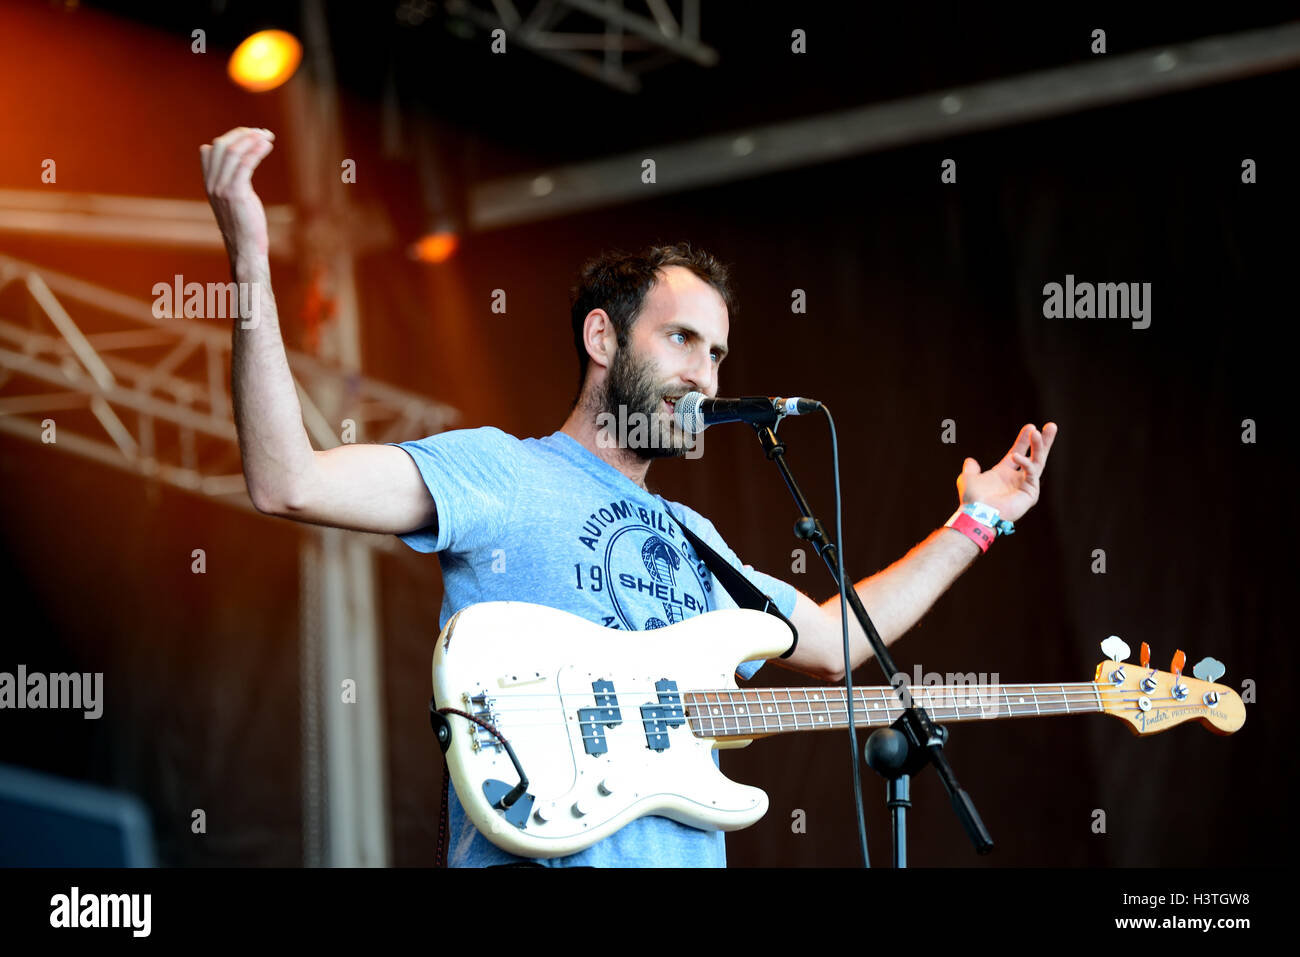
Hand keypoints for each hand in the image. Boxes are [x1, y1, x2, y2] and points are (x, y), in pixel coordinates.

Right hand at [200, 127, 275, 263]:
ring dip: (251, 139)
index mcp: (209, 184)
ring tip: (267, 136)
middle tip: (262, 132)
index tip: (250, 136)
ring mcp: (221, 189)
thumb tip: (242, 164)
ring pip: (232, 152)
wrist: (245, 249)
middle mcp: (212, 184)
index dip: (230, 138)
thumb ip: (233, 182)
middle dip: (242, 134)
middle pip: (221, 145)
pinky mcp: (236, 194)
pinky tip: (267, 145)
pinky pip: (245, 164)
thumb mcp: (235, 201)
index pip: (210, 151)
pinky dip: (256, 150)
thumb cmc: (245, 227)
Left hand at [956, 422, 1057, 523]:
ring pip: (1038, 462)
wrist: (976, 513)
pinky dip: (1026, 464)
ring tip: (1036, 433)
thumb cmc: (972, 499)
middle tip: (1051, 426)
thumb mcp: (968, 478)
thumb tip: (969, 460)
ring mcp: (1026, 486)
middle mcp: (1018, 478)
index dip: (1024, 440)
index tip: (1030, 426)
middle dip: (1044, 442)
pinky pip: (1032, 474)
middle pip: (1036, 456)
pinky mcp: (1031, 494)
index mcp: (1005, 473)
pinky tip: (1016, 456)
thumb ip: (970, 469)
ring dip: (1039, 447)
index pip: (1018, 451)